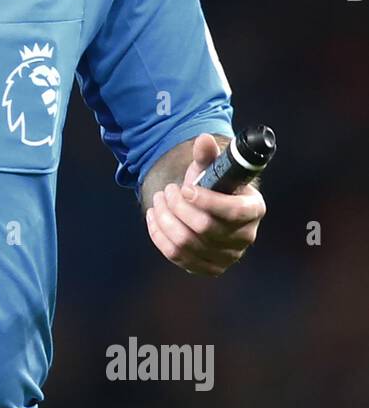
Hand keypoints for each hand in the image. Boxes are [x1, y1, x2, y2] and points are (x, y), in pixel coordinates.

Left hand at [145, 133, 265, 276]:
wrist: (211, 209)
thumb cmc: (214, 186)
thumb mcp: (212, 168)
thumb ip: (208, 155)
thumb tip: (203, 140)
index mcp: (254, 209)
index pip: (233, 212)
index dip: (205, 200)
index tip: (184, 188)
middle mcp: (245, 237)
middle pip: (204, 228)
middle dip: (178, 207)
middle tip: (166, 191)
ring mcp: (227, 257)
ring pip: (186, 243)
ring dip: (164, 220)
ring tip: (157, 201)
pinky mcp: (208, 268)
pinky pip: (177, 256)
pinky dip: (160, 236)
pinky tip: (153, 217)